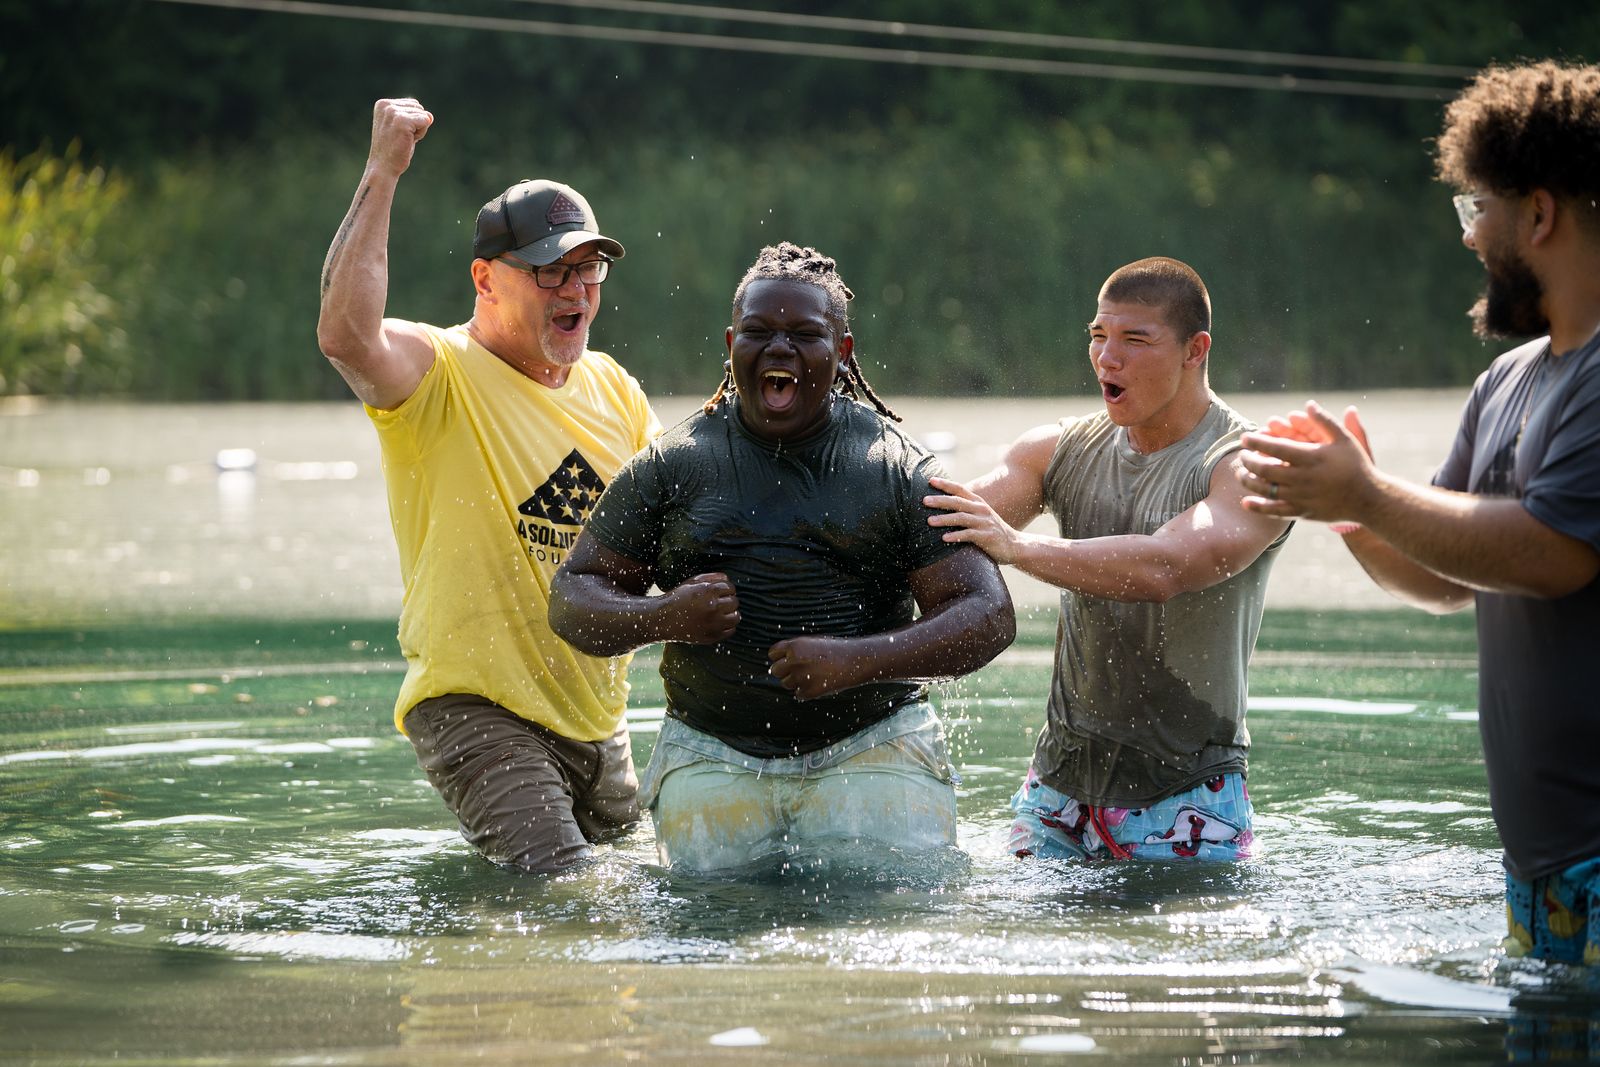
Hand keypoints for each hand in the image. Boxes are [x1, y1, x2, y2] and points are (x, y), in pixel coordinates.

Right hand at [368, 98, 433, 178]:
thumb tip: (430, 116)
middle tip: (402, 137)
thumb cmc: (393, 149)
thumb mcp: (403, 128)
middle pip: (418, 107)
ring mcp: (393, 112)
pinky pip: (426, 121)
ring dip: (418, 130)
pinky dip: (421, 133)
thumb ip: (416, 117)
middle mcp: (386, 105)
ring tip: (404, 140)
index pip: (412, 103)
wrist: (383, 167)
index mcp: (383, 104)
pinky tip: (408, 141)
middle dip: (416, 124)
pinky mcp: (402, 121)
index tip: (398, 132)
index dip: (411, 121)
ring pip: (423, 115)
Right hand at [657, 572, 738, 643]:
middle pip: (734, 602)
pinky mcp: (712, 636)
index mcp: (709, 591)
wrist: (664, 620)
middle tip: (718, 603)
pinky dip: (727, 627)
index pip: (731, 588)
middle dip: (728, 601)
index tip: (719, 593)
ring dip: (731, 614)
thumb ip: (712, 577)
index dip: (726, 589)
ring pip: (736, 617)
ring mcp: (714, 623)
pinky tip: (718, 623)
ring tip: (721, 613)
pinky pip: (731, 631)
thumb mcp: (693, 582)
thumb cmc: (679, 598)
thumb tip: (728, 579)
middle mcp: (713, 607)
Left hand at [767, 637, 861, 700]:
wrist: (855, 661)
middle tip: (800, 669)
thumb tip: (776, 665)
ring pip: (786, 683)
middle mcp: (795, 661)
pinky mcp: (808, 692)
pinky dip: (807, 691)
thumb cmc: (834, 651)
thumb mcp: (811, 644)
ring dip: (796, 681)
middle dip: (785, 670)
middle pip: (775, 670)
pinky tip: (820, 682)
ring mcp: (801, 677)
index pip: (773, 653)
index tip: (787, 659)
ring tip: (814, 674)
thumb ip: (793, 651)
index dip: (780, 657)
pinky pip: (799, 694)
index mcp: (795, 646)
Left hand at [924, 477, 1025, 564]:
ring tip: (929, 521)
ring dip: (944, 519)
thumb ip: (964, 510)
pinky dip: (956, 536)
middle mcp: (981, 510)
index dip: (945, 484)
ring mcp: (984, 522)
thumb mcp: (979, 516)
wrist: (1014, 545)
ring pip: (962, 518)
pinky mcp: (987, 536)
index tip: (930, 480)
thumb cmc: (990, 531)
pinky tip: (944, 538)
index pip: (960, 489)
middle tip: (924, 500)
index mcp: (977, 503)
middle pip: (958, 502)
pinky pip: (969, 535)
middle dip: (940, 500)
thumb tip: (941, 506)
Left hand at [1237, 401, 1376, 520]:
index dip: (1257, 441)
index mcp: (1312, 457)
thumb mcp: (1345, 440)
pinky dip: (1258, 508)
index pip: (1276, 447)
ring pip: (1266, 490)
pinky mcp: (1303, 513)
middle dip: (1248, 460)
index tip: (1245, 437)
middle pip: (1265, 469)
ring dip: (1249, 482)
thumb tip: (1308, 403)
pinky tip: (1245, 502)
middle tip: (1241, 455)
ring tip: (1241, 474)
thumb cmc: (1357, 466)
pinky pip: (1275, 512)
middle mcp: (1304, 478)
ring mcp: (1302, 497)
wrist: (1370, 499)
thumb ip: (1325, 421)